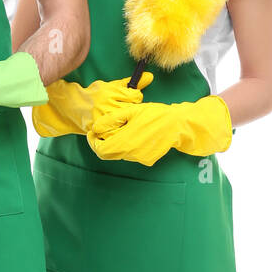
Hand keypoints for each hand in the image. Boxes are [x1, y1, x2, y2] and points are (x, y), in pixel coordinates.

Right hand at [32, 72, 152, 137]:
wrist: (74, 106)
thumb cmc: (96, 94)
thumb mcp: (112, 86)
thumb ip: (131, 83)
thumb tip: (150, 76)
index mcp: (110, 92)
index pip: (134, 96)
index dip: (135, 97)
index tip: (130, 98)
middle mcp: (106, 104)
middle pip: (131, 109)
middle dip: (131, 109)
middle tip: (125, 108)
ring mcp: (102, 117)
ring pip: (125, 120)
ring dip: (126, 119)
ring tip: (121, 117)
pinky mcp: (99, 128)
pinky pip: (117, 131)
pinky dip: (119, 129)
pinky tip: (117, 126)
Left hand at [87, 94, 232, 165]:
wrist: (179, 125)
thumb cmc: (156, 115)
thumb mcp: (132, 111)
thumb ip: (111, 120)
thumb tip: (96, 127)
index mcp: (125, 142)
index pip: (100, 150)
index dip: (93, 142)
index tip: (92, 132)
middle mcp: (131, 154)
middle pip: (108, 154)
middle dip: (102, 143)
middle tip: (102, 131)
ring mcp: (139, 158)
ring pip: (120, 154)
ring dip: (116, 143)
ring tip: (122, 128)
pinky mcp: (147, 160)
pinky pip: (132, 154)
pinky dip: (128, 145)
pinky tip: (136, 133)